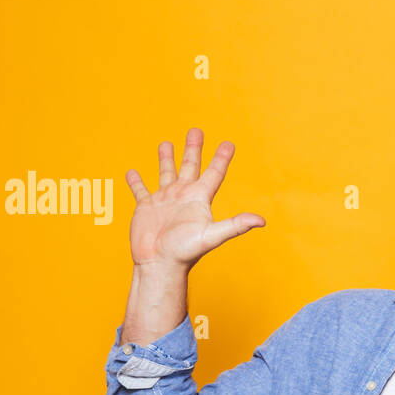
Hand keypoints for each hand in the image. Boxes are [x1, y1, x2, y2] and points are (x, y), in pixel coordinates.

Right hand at [124, 127, 264, 270]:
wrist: (159, 264)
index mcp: (199, 199)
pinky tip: (132, 172)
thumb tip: (261, 221)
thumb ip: (235, 225)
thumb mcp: (212, 235)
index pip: (214, 173)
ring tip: (166, 143)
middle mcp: (183, 196)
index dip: (221, 158)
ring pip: (166, 173)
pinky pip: (140, 190)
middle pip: (190, 166)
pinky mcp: (146, 208)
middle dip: (193, 148)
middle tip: (196, 130)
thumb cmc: (185, 252)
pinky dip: (136, 181)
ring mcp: (164, 201)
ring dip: (166, 158)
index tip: (228, 143)